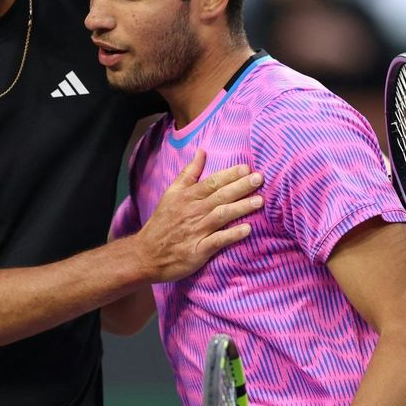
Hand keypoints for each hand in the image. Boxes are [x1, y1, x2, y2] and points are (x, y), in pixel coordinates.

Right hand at [133, 150, 262, 281]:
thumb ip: (188, 173)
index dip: (229, 175)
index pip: (212, 182)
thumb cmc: (162, 222)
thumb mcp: (171, 193)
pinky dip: (232, 235)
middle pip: (220, 196)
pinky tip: (247, 230)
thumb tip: (202, 152)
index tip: (246, 167)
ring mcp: (196, 231)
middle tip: (259, 178)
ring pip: (221, 215)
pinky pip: (218, 241)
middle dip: (240, 187)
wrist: (146, 253)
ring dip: (240, 208)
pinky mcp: (198, 250)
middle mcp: (193, 211)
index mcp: (187, 197)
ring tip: (259, 201)